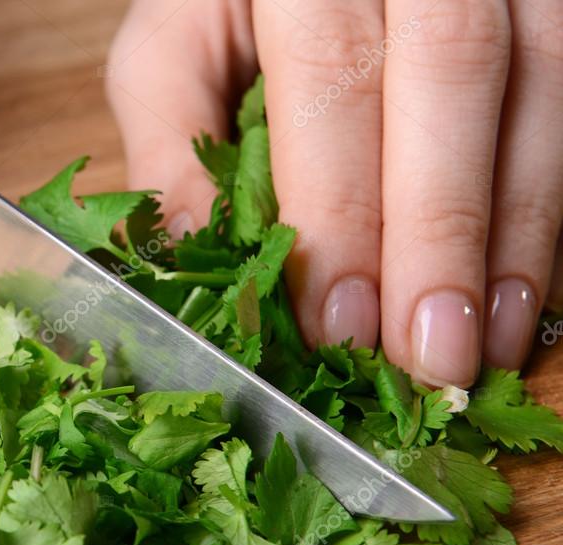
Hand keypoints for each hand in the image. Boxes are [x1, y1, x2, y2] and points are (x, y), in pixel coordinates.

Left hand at [107, 0, 562, 385]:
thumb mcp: (174, 46)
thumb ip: (170, 137)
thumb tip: (195, 257)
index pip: (335, 78)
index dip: (343, 208)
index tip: (341, 321)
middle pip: (452, 78)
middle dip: (442, 232)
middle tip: (427, 358)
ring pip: (540, 85)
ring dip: (516, 231)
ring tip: (481, 346)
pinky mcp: (545, 5)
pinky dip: (548, 208)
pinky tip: (521, 294)